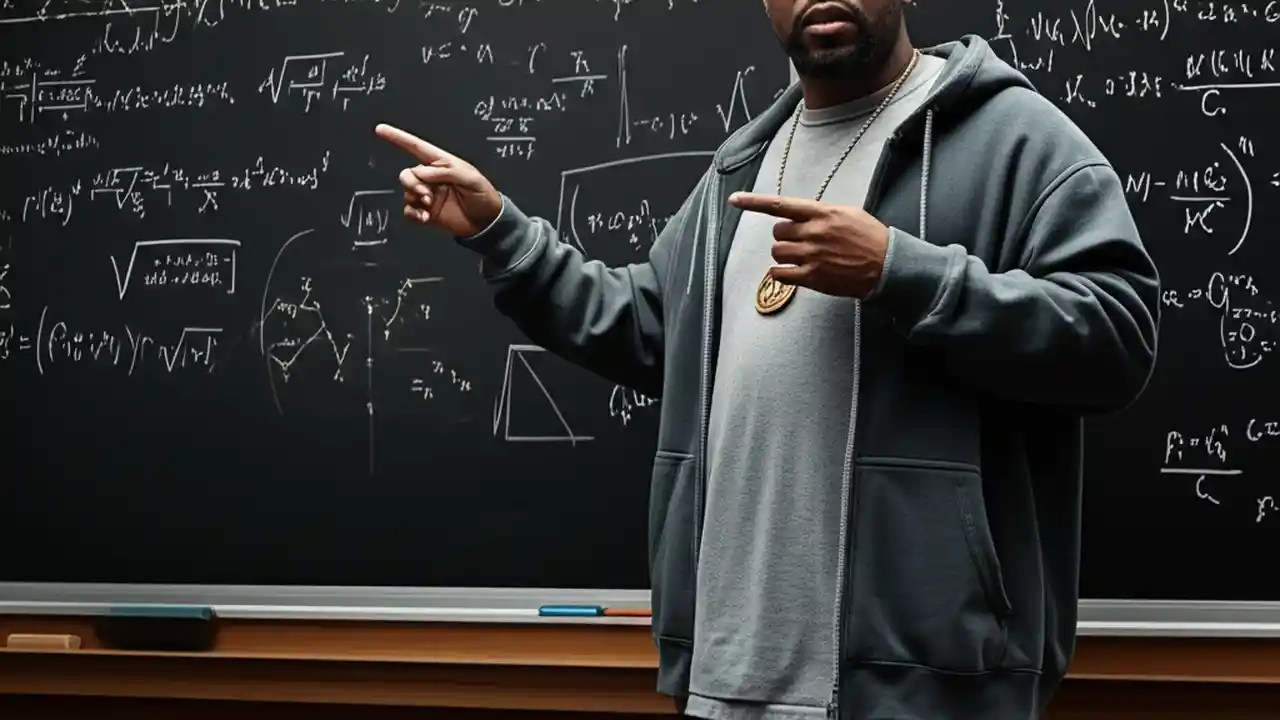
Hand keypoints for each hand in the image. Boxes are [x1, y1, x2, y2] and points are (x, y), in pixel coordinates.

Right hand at [375, 123, 503, 236]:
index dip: (398, 138)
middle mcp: (431, 177)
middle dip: (412, 183)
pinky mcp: (426, 212)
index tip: (380, 129)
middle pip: (407, 174)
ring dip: (415, 198)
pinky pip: (409, 210)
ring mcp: (427, 195)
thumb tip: (422, 173)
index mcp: (441, 163)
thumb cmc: (482, 195)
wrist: (486, 222)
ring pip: (407, 192)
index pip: (417, 147)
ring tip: (430, 205)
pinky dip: (413, 213)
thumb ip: (447, 172)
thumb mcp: (471, 178)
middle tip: (427, 195)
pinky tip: (425, 218)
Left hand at [728, 192, 890, 298]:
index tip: (734, 200)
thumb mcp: (848, 213)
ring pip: (777, 252)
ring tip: (801, 256)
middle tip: (799, 241)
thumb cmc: (870, 237)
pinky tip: (792, 272)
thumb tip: (802, 215)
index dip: (754, 202)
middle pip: (776, 232)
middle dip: (783, 236)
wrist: (887, 265)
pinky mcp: (813, 277)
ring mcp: (812, 256)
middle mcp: (813, 232)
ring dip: (784, 254)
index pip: (780, 205)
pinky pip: (780, 274)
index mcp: (822, 213)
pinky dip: (781, 273)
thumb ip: (822, 213)